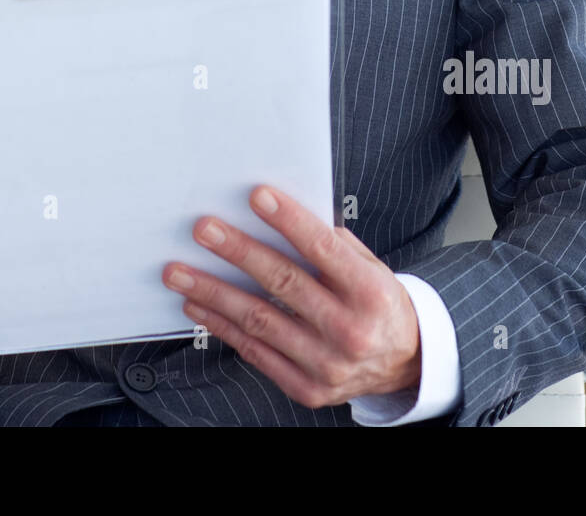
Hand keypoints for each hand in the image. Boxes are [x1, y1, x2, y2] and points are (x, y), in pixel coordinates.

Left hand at [162, 186, 421, 408]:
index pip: (323, 249)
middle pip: (283, 283)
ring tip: (180, 272)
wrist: (405, 365)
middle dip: (238, 252)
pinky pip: (255, 352)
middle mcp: (349, 330)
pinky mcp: (306, 388)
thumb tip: (282, 215)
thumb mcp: (371, 266)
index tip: (257, 196)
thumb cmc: (380, 304)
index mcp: (371, 293)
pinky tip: (198, 307)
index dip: (289, 221)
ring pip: (259, 321)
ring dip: (213, 293)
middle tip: (204, 230)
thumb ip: (332, 244)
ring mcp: (326, 364)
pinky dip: (222, 327)